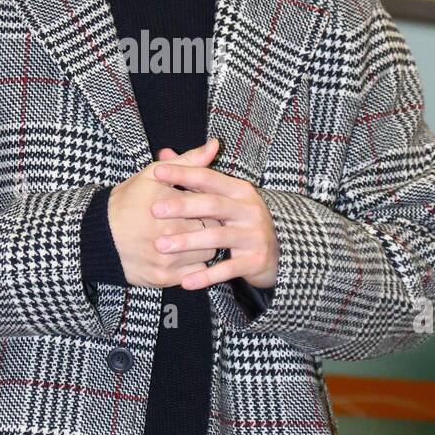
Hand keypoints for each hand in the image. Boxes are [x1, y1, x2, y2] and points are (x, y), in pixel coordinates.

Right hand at [107, 138, 220, 286]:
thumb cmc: (128, 201)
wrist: (99, 236)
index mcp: (169, 205)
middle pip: (211, 230)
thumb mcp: (154, 175)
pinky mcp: (163, 278)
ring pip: (207, 254)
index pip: (210, 206)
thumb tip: (215, 145)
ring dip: (204, 246)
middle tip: (197, 220)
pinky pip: (195, 273)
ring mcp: (166, 258)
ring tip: (191, 236)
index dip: (209, 205)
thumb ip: (188, 161)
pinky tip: (184, 254)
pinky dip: (194, 265)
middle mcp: (168, 233)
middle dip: (208, 224)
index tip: (201, 205)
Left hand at [149, 151, 277, 289]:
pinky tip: (186, 281)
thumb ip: (193, 174)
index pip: (209, 178)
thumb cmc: (240, 220)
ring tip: (161, 246)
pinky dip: (207, 276)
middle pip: (213, 204)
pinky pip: (229, 269)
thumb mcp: (223, 195)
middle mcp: (250, 209)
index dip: (184, 173)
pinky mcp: (256, 260)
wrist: (279, 251)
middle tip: (154, 210)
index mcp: (239, 190)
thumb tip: (164, 152)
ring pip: (218, 237)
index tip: (157, 172)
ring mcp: (254, 235)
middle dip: (183, 206)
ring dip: (188, 241)